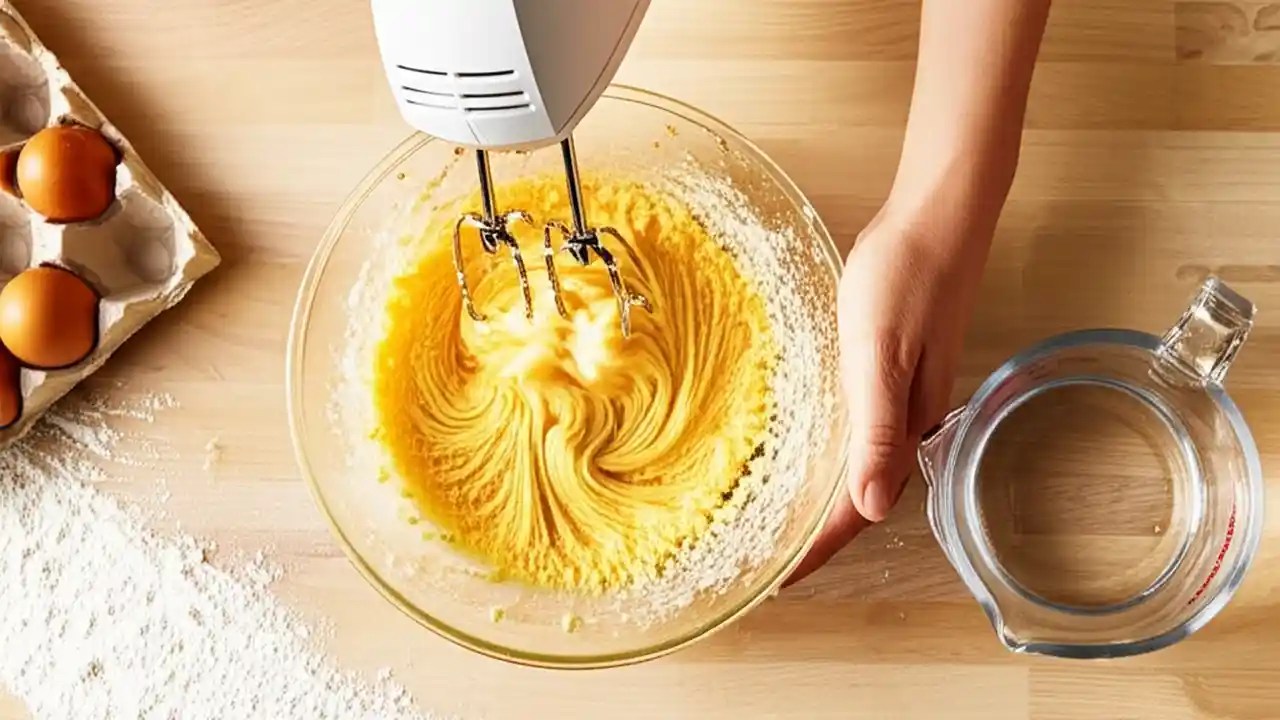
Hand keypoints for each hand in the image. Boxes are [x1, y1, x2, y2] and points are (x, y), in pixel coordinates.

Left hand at [785, 183, 996, 584]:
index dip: (818, 549)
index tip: (778, 583)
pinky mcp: (895, 370)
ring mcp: (905, 396)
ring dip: (824, 499)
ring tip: (781, 523)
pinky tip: (808, 450)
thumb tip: (873, 509)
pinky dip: (832, 455)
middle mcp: (909, 420)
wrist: (938, 215)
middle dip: (819, 537)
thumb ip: (877, 431)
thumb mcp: (880, 354)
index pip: (857, 508)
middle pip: (861, 497)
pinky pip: (861, 431)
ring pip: (861, 466)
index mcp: (903, 424)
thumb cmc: (904, 277)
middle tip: (770, 564)